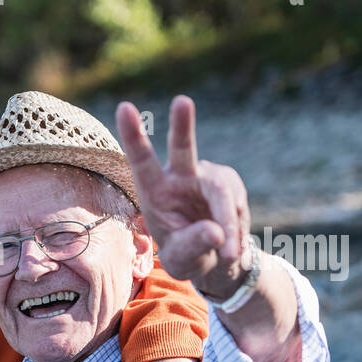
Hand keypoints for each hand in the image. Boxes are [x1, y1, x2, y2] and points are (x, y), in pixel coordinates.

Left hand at [114, 96, 250, 300]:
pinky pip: (237, 206)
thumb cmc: (186, 255)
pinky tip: (232, 246)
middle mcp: (180, 176)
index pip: (141, 162)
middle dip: (183, 125)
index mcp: (154, 190)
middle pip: (183, 148)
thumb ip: (194, 246)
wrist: (214, 256)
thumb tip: (217, 233)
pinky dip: (237, 230)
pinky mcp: (229, 182)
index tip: (124, 107)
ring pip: (222, 194)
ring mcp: (207, 176)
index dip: (134, 136)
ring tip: (229, 254)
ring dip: (229, 225)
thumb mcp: (183, 260)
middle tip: (182, 101)